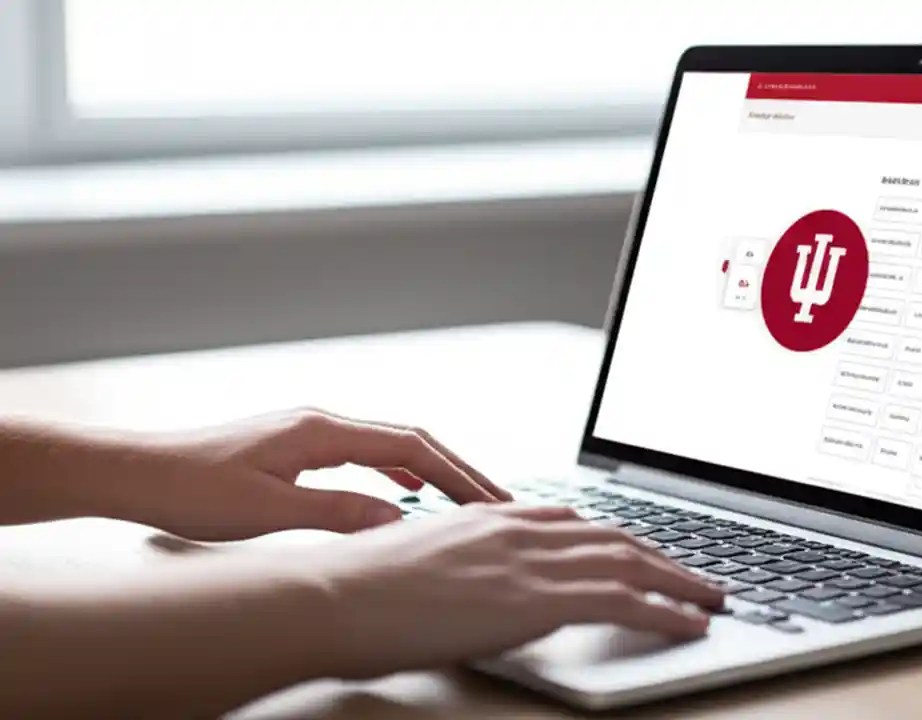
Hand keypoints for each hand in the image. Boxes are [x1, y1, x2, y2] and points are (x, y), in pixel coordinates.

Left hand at [114, 407, 510, 540]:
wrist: (137, 472)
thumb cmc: (192, 490)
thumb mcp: (269, 511)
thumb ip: (339, 513)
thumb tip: (399, 520)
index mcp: (321, 432)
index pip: (409, 448)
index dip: (455, 474)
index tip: (490, 500)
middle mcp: (321, 423)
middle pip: (409, 440)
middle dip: (456, 469)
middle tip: (496, 500)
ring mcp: (310, 431)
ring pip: (389, 446)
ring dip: (430, 470)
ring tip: (464, 498)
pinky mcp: (297, 446)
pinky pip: (365, 454)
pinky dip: (398, 471)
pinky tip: (404, 492)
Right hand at [313, 503, 725, 675]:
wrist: (331, 597)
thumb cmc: (356, 591)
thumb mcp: (416, 565)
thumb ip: (460, 567)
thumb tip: (475, 588)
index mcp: (489, 517)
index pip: (573, 519)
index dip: (616, 536)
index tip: (641, 549)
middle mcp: (518, 527)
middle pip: (612, 535)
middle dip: (660, 555)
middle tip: (694, 574)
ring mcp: (530, 559)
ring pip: (630, 560)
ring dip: (678, 580)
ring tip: (710, 597)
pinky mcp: (537, 596)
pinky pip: (623, 599)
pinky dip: (666, 610)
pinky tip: (690, 622)